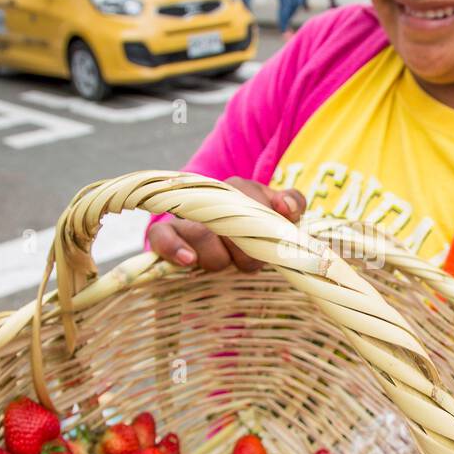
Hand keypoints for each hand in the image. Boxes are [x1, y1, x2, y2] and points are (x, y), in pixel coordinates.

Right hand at [147, 179, 306, 272]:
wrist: (217, 242)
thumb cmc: (253, 229)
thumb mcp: (277, 213)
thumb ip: (292, 203)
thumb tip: (287, 208)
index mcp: (238, 189)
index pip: (250, 193)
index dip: (265, 216)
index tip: (278, 231)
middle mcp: (210, 198)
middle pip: (226, 221)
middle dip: (246, 250)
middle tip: (253, 259)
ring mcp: (186, 217)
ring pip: (200, 234)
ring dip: (218, 258)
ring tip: (226, 265)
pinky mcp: (165, 235)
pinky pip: (161, 237)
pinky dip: (174, 248)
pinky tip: (188, 260)